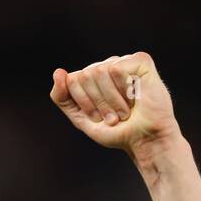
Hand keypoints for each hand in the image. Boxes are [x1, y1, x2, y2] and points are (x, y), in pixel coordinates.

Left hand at [50, 52, 178, 157]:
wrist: (143, 139)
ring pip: (100, 70)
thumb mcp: (80, 118)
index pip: (72, 80)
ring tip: (125, 110)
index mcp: (93, 78)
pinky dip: (123, 90)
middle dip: (97, 102)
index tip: (98, 118)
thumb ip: (62, 97)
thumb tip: (58, 72)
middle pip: (85, 74)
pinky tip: (135, 98)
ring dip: (111, 100)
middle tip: (114, 116)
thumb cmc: (116, 131)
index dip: (83, 103)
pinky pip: (116, 68)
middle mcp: (108, 66)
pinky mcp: (140, 61)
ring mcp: (125, 62)